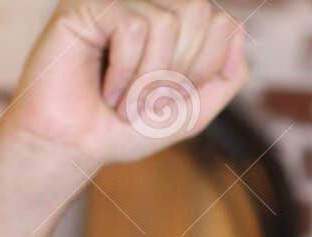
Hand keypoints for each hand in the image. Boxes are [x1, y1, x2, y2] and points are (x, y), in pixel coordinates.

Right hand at [2, 0, 247, 166]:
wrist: (74, 148)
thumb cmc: (124, 128)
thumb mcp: (191, 112)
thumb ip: (226, 76)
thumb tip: (237, 26)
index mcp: (174, 20)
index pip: (223, 22)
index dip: (203, 68)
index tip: (169, 98)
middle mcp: (148, 1)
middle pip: (198, 11)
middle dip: (178, 72)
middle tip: (145, 103)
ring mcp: (117, 0)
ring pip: (167, 22)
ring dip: (148, 79)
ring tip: (122, 102)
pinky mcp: (87, 4)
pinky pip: (133, 27)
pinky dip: (125, 71)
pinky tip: (106, 89)